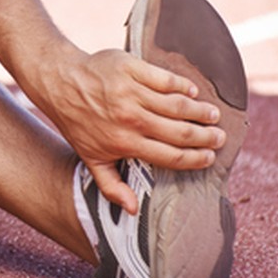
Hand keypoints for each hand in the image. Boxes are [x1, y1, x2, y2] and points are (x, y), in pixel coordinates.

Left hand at [35, 47, 223, 213]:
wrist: (59, 82)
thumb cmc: (76, 122)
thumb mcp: (90, 157)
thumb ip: (111, 186)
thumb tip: (133, 209)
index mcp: (124, 143)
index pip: (171, 156)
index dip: (195, 158)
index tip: (210, 157)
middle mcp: (130, 119)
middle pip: (180, 131)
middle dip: (205, 136)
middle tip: (218, 136)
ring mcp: (130, 92)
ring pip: (177, 105)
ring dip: (200, 110)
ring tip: (212, 113)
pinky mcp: (130, 68)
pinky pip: (165, 79)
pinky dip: (182, 85)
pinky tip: (191, 90)